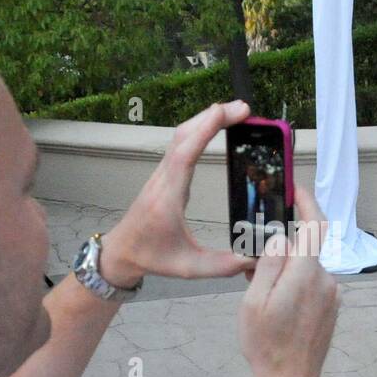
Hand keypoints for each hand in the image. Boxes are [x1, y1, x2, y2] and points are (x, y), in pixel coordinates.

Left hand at [102, 101, 257, 284]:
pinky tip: (214, 124)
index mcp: (168, 198)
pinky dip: (199, 128)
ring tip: (235, 111)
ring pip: (180, 135)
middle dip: (212, 116)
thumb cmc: (152, 257)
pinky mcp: (164, 173)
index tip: (227, 113)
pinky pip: (180, 142)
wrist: (121, 252)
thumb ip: (223, 265)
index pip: (185, 155)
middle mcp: (163, 179)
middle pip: (183, 136)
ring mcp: (162, 173)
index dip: (205, 130)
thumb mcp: (189, 268)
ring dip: (205, 119)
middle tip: (243, 108)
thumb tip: (255, 258)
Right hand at [238, 185, 337, 376]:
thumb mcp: (254, 303)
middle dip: (283, 246)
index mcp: (305, 275)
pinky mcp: (331, 305)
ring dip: (287, 269)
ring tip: (262, 292)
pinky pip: (312, 282)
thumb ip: (269, 264)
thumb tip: (281, 238)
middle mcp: (325, 280)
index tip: (295, 189)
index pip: (313, 226)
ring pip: (307, 266)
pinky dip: (296, 282)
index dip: (307, 202)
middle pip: (306, 247)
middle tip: (255, 261)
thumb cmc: (266, 345)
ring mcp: (331, 294)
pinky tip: (277, 303)